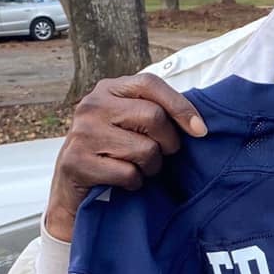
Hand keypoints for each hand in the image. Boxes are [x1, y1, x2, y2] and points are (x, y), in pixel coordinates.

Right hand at [45, 74, 206, 241]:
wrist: (74, 189)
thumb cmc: (114, 152)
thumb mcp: (131, 123)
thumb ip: (155, 112)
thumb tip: (198, 125)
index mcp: (108, 89)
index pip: (150, 84)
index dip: (180, 106)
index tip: (200, 130)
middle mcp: (92, 105)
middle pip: (153, 117)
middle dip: (168, 143)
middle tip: (161, 154)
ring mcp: (82, 133)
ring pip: (145, 149)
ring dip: (151, 167)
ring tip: (139, 168)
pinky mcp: (77, 162)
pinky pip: (129, 173)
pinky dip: (135, 182)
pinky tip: (123, 180)